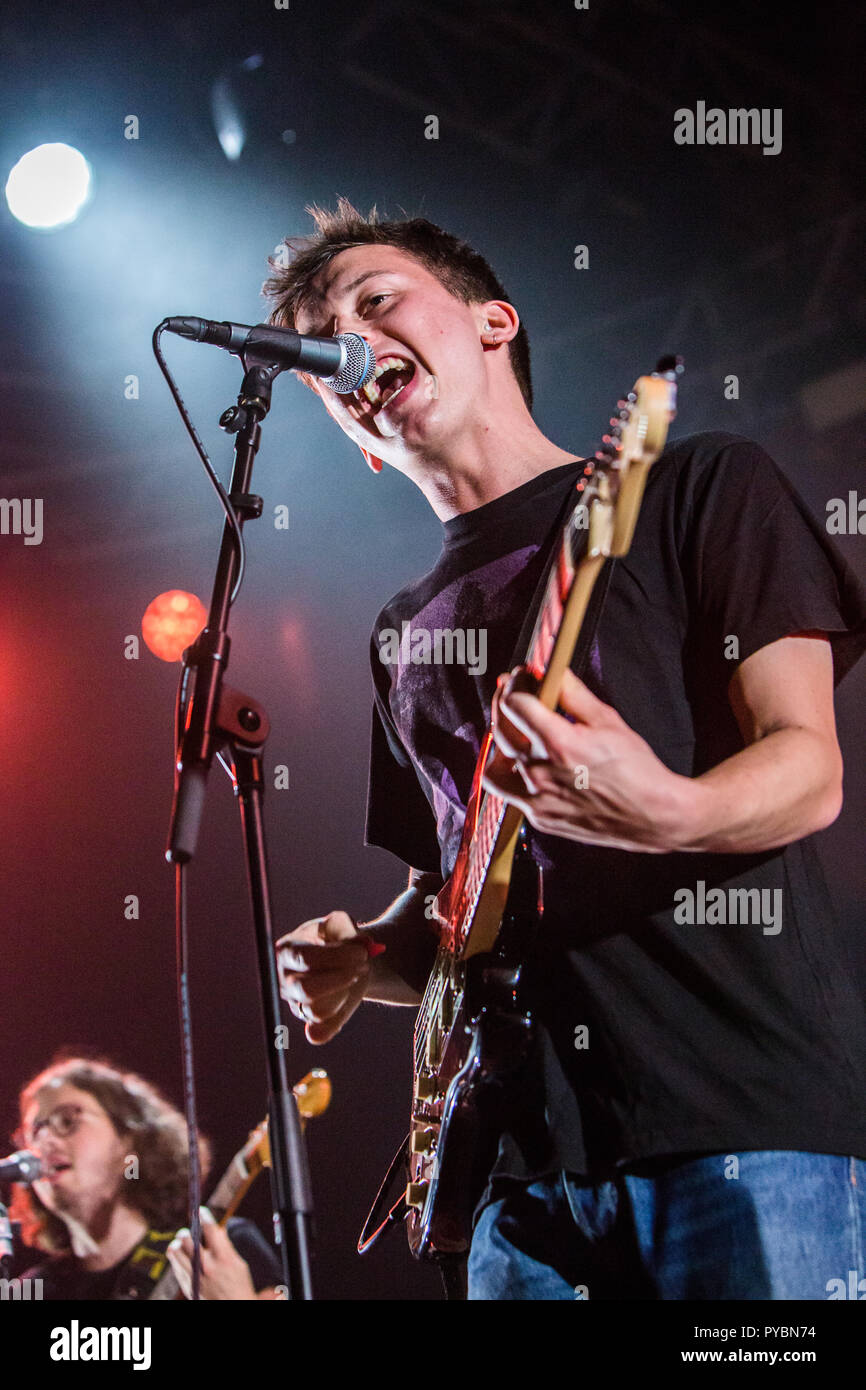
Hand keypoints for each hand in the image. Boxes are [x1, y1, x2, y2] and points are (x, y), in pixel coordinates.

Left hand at [167, 1209, 257, 1300]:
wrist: (233, 1310)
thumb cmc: (239, 1288)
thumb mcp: (239, 1264)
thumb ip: (225, 1247)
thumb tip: (214, 1231)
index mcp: (224, 1258)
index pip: (210, 1229)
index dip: (204, 1216)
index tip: (200, 1210)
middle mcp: (208, 1266)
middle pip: (187, 1239)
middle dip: (186, 1231)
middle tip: (189, 1230)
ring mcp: (195, 1277)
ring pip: (175, 1251)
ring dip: (178, 1243)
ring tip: (181, 1242)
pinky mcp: (188, 1286)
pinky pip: (175, 1265)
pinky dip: (177, 1257)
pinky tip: (181, 1255)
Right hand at [276, 910, 369, 1043]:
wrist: (351, 958)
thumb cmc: (340, 939)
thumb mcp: (340, 924)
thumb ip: (346, 927)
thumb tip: (364, 943)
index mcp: (287, 952)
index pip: (306, 959)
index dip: (337, 957)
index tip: (362, 952)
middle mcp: (286, 981)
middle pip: (306, 989)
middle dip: (340, 978)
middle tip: (362, 967)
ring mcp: (296, 1004)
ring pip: (317, 1012)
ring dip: (343, 994)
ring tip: (353, 978)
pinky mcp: (310, 1023)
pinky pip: (319, 1033)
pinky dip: (334, 1024)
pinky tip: (346, 1001)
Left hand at [481, 666, 689, 851]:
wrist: (653, 815)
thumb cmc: (636, 768)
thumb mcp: (608, 720)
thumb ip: (574, 693)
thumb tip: (551, 670)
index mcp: (559, 743)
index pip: (516, 704)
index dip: (517, 683)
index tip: (523, 676)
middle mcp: (541, 773)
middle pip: (501, 730)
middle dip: (504, 704)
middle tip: (514, 693)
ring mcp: (537, 800)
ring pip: (495, 768)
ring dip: (500, 746)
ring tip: (515, 735)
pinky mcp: (540, 818)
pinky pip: (512, 794)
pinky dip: (515, 776)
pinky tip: (530, 766)